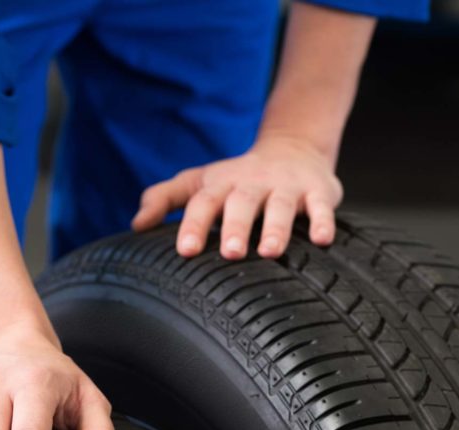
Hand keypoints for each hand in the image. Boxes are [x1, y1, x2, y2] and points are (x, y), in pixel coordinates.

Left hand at [130, 134, 342, 259]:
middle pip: (241, 204)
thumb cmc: (238, 178)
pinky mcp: (318, 192)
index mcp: (221, 185)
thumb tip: (135, 224)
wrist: (294, 147)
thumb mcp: (200, 181)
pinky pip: (321, 207)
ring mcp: (286, 188)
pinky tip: (322, 240)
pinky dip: (323, 222)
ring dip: (276, 228)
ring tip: (269, 251)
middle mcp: (252, 185)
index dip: (193, 225)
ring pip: (281, 206)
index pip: (203, 203)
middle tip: (230, 253)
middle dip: (235, 227)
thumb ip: (165, 198)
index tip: (185, 250)